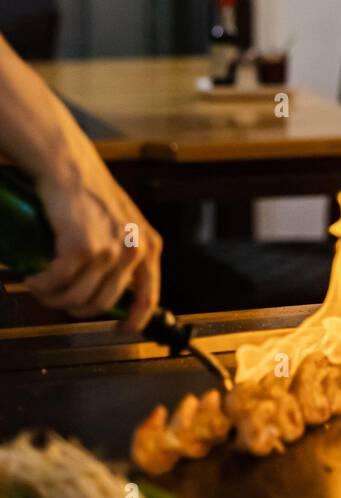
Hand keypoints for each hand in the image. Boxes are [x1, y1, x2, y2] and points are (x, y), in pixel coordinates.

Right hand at [22, 161, 162, 331]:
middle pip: (103, 304)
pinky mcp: (81, 248)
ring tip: (42, 287)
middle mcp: (134, 250)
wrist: (70, 165)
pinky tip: (34, 279)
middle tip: (58, 299)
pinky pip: (57, 283)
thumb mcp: (123, 224)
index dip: (134, 322)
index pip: (148, 298)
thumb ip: (124, 254)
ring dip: (54, 299)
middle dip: (75, 309)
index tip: (119, 332)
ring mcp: (109, 250)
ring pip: (77, 298)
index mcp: (148, 245)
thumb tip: (110, 292)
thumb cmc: (90, 192)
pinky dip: (41, 286)